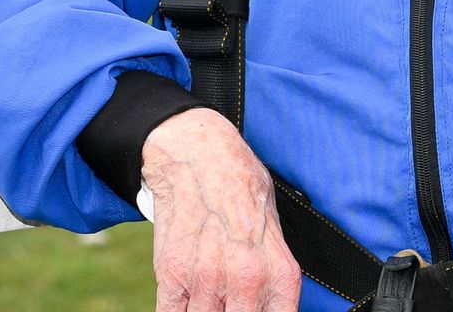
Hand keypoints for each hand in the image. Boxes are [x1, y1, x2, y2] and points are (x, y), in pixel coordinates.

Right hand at [140, 108, 301, 311]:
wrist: (198, 155)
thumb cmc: (241, 189)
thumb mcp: (276, 232)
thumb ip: (273, 278)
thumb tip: (267, 308)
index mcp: (280, 272)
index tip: (251, 308)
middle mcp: (247, 280)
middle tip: (228, 301)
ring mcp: (208, 280)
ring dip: (206, 310)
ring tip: (210, 296)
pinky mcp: (172, 276)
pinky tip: (187, 300)